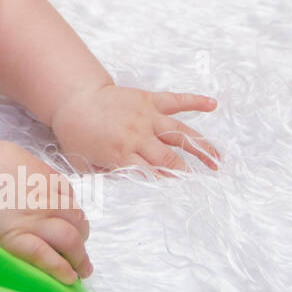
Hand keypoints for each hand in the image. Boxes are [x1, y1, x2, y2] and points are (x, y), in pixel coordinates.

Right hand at [0, 141, 91, 284]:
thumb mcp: (12, 153)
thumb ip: (33, 168)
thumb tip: (41, 180)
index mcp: (44, 177)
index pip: (70, 197)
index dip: (72, 211)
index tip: (70, 221)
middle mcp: (44, 200)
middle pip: (76, 220)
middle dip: (81, 234)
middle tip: (78, 246)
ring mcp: (33, 222)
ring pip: (70, 240)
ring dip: (79, 256)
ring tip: (81, 268)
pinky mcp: (17, 241)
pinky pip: (46, 257)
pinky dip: (60, 268)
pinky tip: (67, 277)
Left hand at [50, 84, 220, 175]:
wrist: (73, 98)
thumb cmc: (77, 134)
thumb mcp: (84, 164)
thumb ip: (106, 179)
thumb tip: (128, 192)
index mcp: (120, 152)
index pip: (151, 173)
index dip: (167, 183)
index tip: (184, 193)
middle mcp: (137, 134)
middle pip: (169, 157)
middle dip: (187, 171)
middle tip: (205, 183)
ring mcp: (145, 115)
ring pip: (180, 133)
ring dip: (201, 147)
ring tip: (218, 161)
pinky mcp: (148, 99)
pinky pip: (175, 100)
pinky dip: (195, 101)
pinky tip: (213, 104)